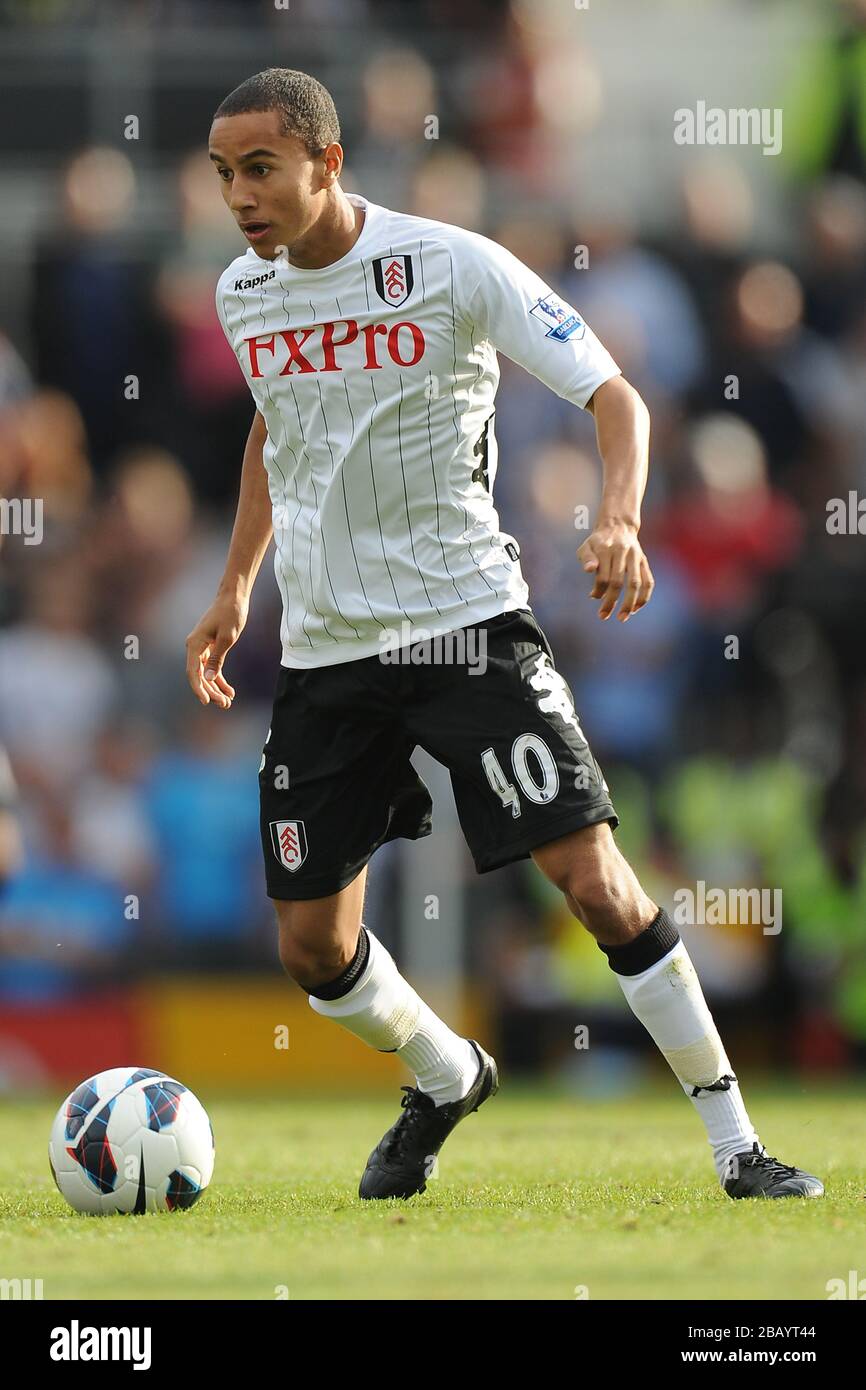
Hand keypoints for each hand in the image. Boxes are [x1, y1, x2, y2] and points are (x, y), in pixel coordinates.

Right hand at [185, 592, 247, 706]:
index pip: (192, 672)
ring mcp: (201, 648)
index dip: (198, 689)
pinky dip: (219, 679)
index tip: (207, 702)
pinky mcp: (210, 648)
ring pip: (205, 674)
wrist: (233, 597)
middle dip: (211, 692)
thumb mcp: (227, 637)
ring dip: (215, 688)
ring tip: (228, 701)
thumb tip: (207, 678)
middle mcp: (194, 647)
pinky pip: (212, 667)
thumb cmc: (231, 613)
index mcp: (194, 644)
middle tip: (225, 704)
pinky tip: (229, 690)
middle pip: (199, 676)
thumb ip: (217, 659)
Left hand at [577, 519, 653, 621]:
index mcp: (606, 549)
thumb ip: (586, 558)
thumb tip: (588, 570)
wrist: (618, 526)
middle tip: (603, 616)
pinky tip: (636, 609)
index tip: (593, 597)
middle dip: (611, 601)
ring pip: (635, 583)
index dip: (599, 590)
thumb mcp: (586, 546)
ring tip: (623, 617)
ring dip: (630, 603)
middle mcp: (623, 552)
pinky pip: (648, 581)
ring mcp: (635, 557)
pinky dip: (644, 596)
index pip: (603, 576)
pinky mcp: (644, 561)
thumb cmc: (598, 542)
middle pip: (618, 581)